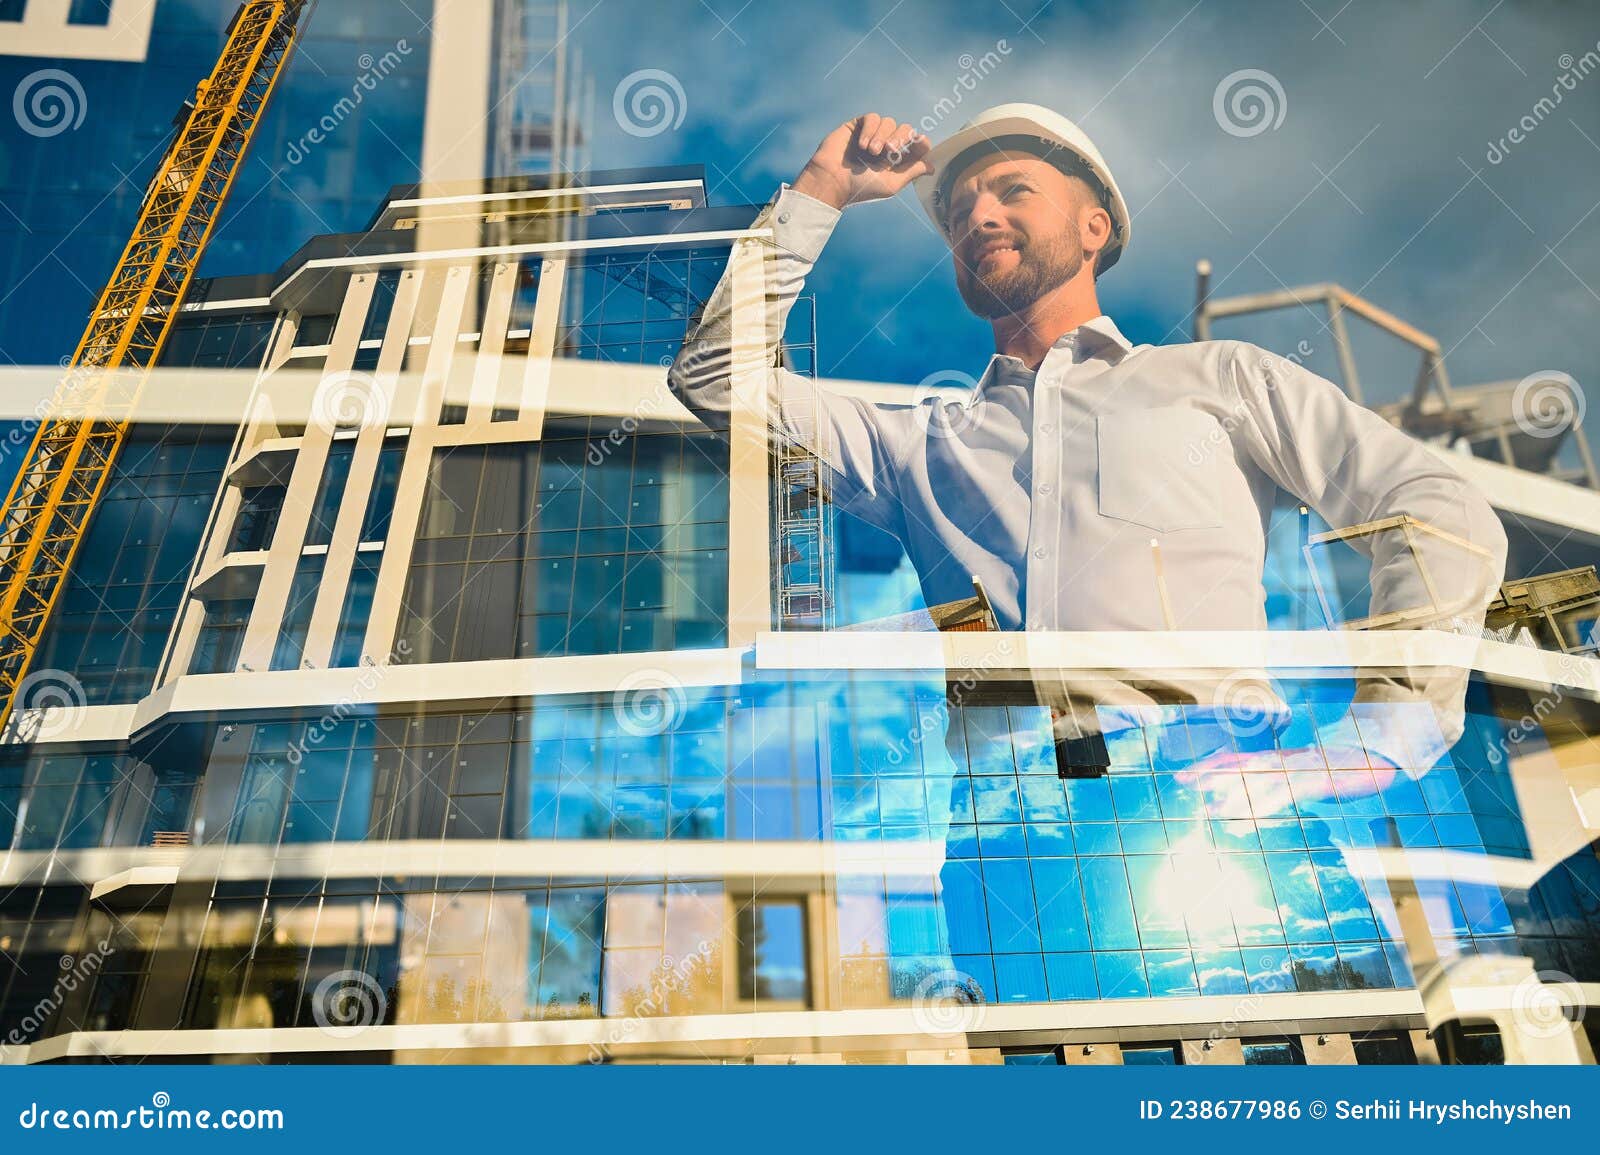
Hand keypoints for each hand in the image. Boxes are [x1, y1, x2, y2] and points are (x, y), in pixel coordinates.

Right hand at [791, 114, 933, 210]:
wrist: (833, 180)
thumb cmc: (861, 187)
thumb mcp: (891, 183)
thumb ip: (912, 172)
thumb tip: (932, 166)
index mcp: (896, 161)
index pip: (916, 144)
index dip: (920, 142)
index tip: (920, 143)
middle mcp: (886, 146)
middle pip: (906, 129)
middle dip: (901, 138)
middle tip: (889, 152)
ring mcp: (872, 135)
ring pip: (889, 122)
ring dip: (882, 136)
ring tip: (870, 152)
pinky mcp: (858, 126)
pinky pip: (872, 118)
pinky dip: (870, 130)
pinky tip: (862, 145)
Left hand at [1175, 746, 1398, 817]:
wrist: (1373, 761)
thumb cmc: (1334, 771)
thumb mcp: (1299, 775)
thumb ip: (1274, 783)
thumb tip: (1247, 797)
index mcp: (1277, 759)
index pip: (1236, 760)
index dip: (1208, 767)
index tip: (1179, 777)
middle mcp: (1283, 760)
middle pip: (1240, 766)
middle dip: (1209, 774)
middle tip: (1181, 782)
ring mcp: (1297, 769)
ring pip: (1259, 779)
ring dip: (1232, 793)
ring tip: (1209, 807)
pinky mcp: (1314, 781)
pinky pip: (1284, 795)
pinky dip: (1263, 807)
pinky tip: (1245, 820)